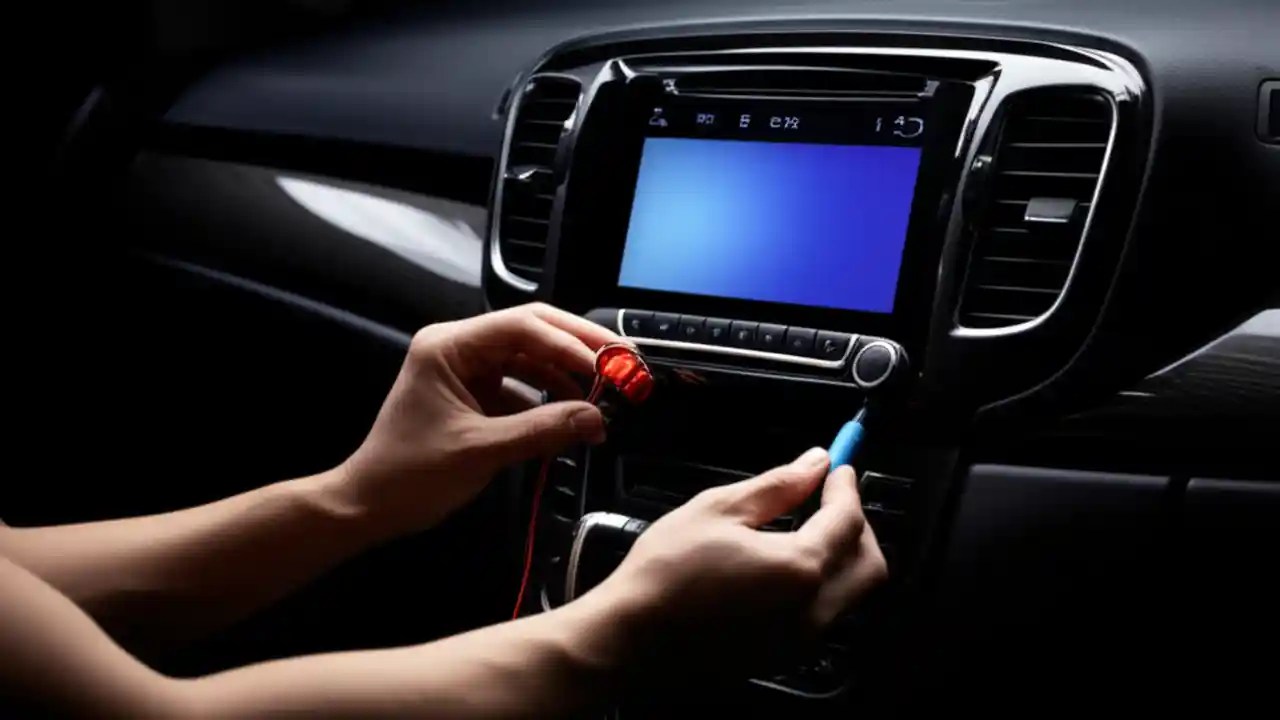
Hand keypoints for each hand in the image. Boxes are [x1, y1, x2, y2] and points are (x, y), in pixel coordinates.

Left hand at [335, 303, 619, 535]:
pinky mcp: (475, 394)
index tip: (607, 366)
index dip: (569, 343)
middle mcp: (458, 347)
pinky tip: (575, 415)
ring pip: (531, 358)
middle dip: (577, 348)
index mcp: (448, 346)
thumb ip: (541, 430)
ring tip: (605, 397)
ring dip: (568, 376)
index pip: (521, 325)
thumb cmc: (411, 475)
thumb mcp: (480, 451)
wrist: (370, 506)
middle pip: (531, 332)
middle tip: (623, 364)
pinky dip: (550, 398)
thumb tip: (596, 418)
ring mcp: (467, 370)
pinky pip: (522, 385)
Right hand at [579, 448, 886, 674]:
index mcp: (800, 568)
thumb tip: (814, 464)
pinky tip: (783, 565)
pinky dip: (820, 584)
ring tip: (806, 528)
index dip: (846, 488)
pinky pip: (823, 615)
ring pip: (851, 593)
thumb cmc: (666, 572)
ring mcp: (801, 640)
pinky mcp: (783, 656)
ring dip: (841, 557)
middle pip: (869, 565)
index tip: (838, 467)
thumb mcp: (718, 510)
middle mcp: (813, 611)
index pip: (849, 520)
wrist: (630, 639)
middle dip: (859, 527)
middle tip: (831, 499)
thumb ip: (777, 486)